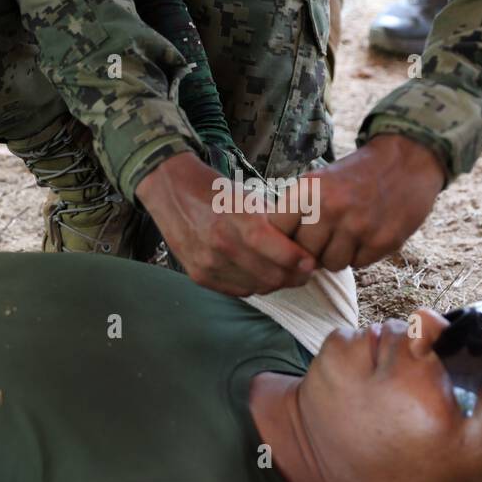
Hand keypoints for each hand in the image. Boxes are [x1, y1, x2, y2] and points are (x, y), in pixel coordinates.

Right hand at [135, 150, 316, 295]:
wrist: (170, 191)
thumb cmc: (214, 190)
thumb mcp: (248, 196)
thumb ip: (274, 221)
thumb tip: (304, 241)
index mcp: (237, 218)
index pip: (278, 252)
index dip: (299, 261)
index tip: (311, 261)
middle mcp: (221, 245)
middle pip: (271, 276)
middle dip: (293, 276)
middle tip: (304, 270)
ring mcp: (208, 263)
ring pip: (257, 287)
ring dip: (275, 282)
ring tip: (284, 272)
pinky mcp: (199, 276)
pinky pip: (238, 291)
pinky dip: (253, 285)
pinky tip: (260, 273)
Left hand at [289, 135, 445, 271]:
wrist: (406, 159)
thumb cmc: (356, 175)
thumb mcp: (319, 181)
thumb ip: (297, 211)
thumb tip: (278, 251)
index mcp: (309, 190)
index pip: (277, 232)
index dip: (283, 240)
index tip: (293, 238)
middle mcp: (330, 207)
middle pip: (303, 253)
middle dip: (312, 251)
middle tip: (326, 237)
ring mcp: (358, 226)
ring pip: (331, 264)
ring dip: (337, 255)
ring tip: (349, 234)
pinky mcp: (383, 241)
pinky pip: (358, 264)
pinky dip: (361, 254)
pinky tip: (368, 234)